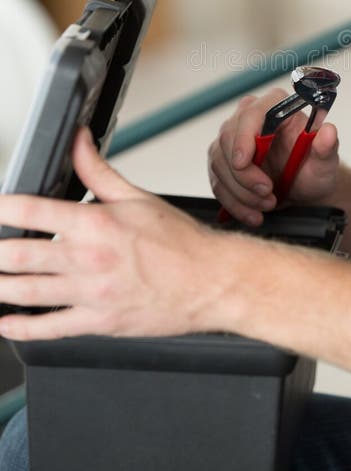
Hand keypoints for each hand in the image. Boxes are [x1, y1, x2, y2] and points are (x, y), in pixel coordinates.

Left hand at [0, 128, 234, 340]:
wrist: (210, 281)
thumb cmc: (180, 243)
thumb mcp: (136, 197)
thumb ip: (97, 170)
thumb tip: (78, 142)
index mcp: (96, 224)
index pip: (32, 211)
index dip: (3, 208)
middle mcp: (89, 259)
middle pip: (19, 255)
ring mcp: (91, 293)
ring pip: (26, 292)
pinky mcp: (98, 322)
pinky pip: (50, 328)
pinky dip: (21, 327)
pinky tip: (6, 322)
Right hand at [208, 90, 339, 225]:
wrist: (304, 188)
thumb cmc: (313, 167)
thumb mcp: (325, 161)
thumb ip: (327, 147)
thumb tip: (328, 131)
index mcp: (276, 106)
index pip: (251, 113)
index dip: (243, 137)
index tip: (244, 162)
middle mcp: (250, 116)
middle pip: (229, 138)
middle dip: (244, 173)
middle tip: (267, 193)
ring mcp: (232, 139)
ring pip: (219, 162)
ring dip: (241, 191)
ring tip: (267, 204)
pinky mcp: (222, 160)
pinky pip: (217, 181)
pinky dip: (233, 202)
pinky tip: (253, 214)